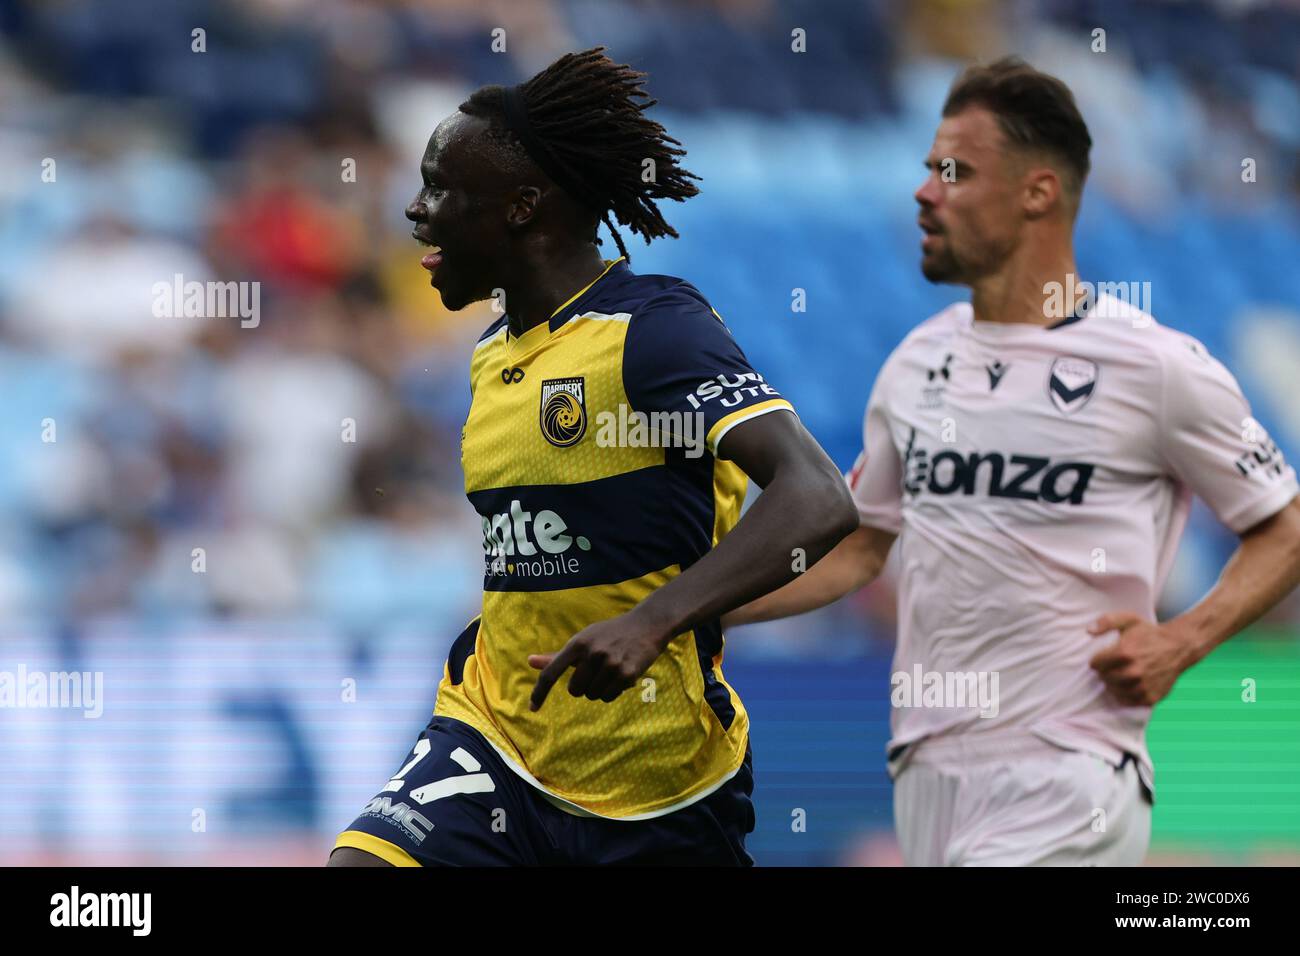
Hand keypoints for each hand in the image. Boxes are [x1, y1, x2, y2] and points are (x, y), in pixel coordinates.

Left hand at [528, 610, 671, 710]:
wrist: (646, 626)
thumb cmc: (608, 634)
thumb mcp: (583, 639)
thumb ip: (557, 656)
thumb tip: (530, 662)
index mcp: (578, 643)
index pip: (552, 672)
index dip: (540, 692)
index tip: (532, 708)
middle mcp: (593, 653)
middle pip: (575, 690)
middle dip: (583, 686)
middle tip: (595, 671)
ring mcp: (610, 664)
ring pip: (592, 695)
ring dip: (599, 688)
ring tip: (610, 670)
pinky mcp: (627, 674)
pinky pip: (608, 697)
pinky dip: (611, 691)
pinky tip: (620, 675)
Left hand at [1087, 611, 1199, 705]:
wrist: (1179, 646)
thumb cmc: (1150, 633)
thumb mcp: (1129, 620)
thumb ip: (1106, 622)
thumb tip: (1088, 631)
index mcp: (1124, 653)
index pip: (1095, 664)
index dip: (1098, 659)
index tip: (1104, 656)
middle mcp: (1134, 671)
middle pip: (1104, 678)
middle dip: (1105, 672)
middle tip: (1111, 667)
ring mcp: (1144, 686)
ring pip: (1115, 691)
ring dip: (1113, 684)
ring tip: (1119, 675)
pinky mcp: (1152, 697)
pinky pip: (1129, 701)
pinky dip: (1125, 695)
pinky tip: (1128, 685)